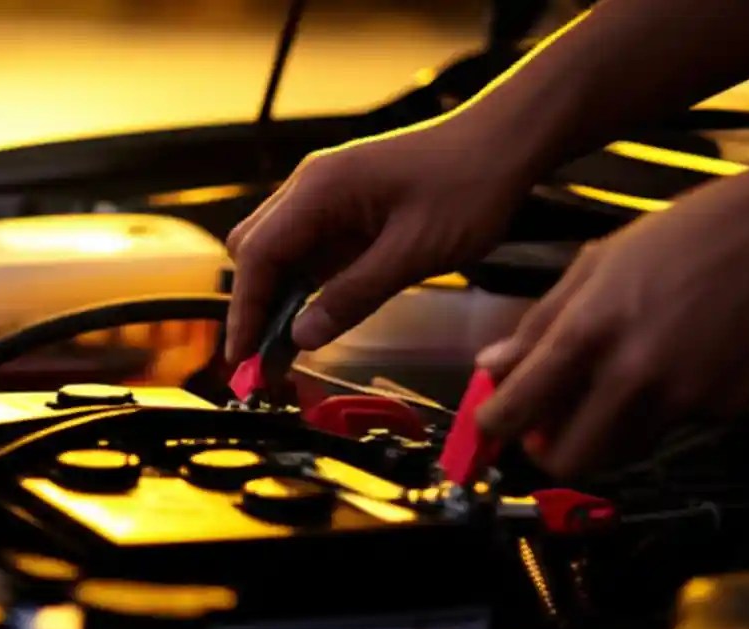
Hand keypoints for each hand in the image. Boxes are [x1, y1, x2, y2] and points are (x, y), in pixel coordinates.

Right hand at [224, 119, 531, 362]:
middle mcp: (312, 187)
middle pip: (256, 253)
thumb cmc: (469, 185)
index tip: (242, 360)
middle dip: (254, 309)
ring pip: (280, 254)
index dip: (245, 312)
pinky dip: (306, 289)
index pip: (259, 256)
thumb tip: (302, 336)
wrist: (505, 143)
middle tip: (264, 364)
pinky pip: (312, 252)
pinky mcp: (347, 209)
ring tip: (284, 355)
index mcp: (320, 189)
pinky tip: (316, 321)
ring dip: (279, 302)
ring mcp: (327, 196)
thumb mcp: (414, 253)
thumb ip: (353, 295)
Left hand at [474, 178, 748, 478]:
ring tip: (611, 389)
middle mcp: (633, 374)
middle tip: (547, 429)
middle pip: (569, 459)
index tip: (489, 426)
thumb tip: (493, 364)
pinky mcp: (723, 409)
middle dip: (549, 451)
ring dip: (603, 435)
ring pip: (621, 450)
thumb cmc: (686, 233)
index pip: (519, 407)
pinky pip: (672, 427)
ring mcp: (683, 398)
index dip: (493, 427)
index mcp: (590, 330)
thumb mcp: (599, 262)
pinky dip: (659, 411)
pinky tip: (676, 365)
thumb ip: (542, 321)